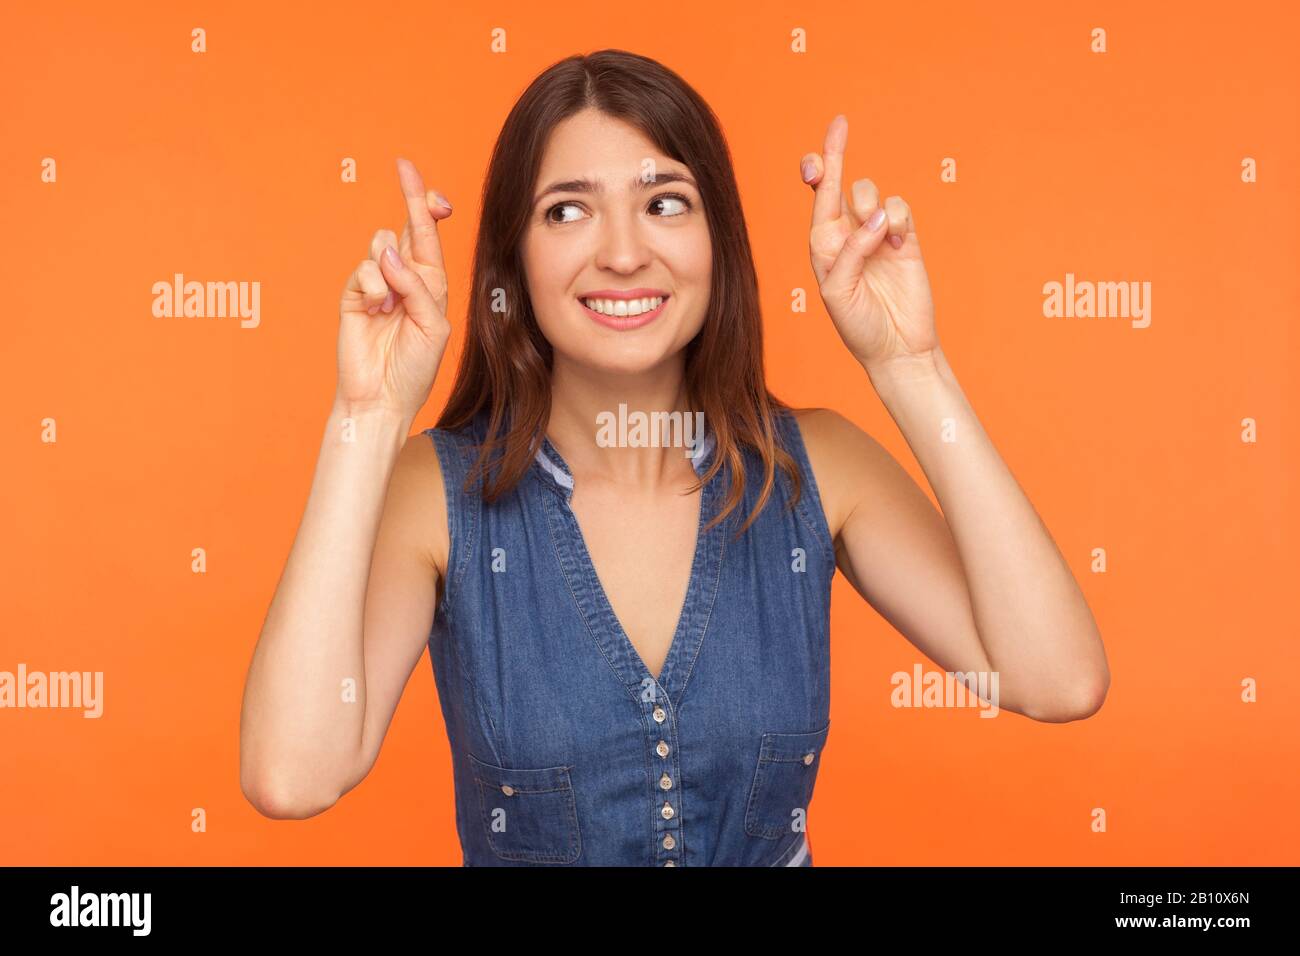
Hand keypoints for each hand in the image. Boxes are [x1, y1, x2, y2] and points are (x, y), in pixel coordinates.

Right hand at [337, 157, 452, 420]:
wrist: (382, 397)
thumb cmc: (414, 367)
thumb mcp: (432, 326)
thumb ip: (418, 288)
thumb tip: (388, 254)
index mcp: (430, 284)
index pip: (429, 237)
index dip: (428, 207)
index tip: (432, 188)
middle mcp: (405, 279)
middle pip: (405, 227)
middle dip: (411, 198)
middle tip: (405, 169)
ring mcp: (377, 284)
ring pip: (381, 244)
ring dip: (390, 265)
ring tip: (392, 302)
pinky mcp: (354, 294)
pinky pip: (364, 270)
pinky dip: (374, 286)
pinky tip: (376, 310)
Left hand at [801, 115, 937, 374]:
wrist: (897, 348)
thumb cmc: (858, 325)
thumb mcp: (838, 292)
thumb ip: (851, 253)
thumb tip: (875, 218)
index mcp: (823, 245)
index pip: (817, 198)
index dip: (818, 165)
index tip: (821, 142)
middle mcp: (847, 235)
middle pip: (839, 183)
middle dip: (834, 158)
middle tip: (837, 132)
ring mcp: (877, 235)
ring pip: (870, 193)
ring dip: (870, 205)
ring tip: (878, 237)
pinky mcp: (905, 239)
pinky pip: (898, 208)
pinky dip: (895, 218)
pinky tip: (896, 241)